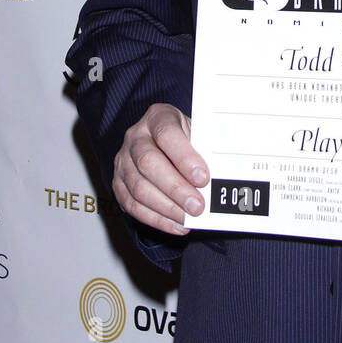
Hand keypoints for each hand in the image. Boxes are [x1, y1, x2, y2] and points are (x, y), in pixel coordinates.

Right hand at [113, 103, 208, 235]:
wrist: (163, 141)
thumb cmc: (185, 138)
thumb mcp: (197, 132)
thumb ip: (205, 149)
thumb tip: (223, 174)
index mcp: (157, 117)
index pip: (167, 134)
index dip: (184, 157)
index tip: (203, 177)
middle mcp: (135, 137)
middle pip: (149, 163)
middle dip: (176, 188)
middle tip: (198, 205)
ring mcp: (123, 161)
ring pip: (139, 188)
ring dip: (167, 207)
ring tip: (189, 217)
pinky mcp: (119, 184)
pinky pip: (133, 206)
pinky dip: (157, 219)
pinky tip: (177, 225)